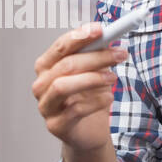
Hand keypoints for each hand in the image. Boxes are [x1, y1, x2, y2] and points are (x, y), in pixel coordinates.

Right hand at [31, 22, 127, 152]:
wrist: (89, 131)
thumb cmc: (88, 97)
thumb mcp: (94, 72)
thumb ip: (96, 54)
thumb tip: (110, 37)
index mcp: (46, 66)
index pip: (60, 46)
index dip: (80, 36)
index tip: (101, 30)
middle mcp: (41, 85)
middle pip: (65, 65)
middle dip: (96, 57)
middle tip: (120, 54)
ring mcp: (46, 106)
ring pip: (63, 86)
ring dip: (92, 78)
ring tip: (113, 77)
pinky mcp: (55, 125)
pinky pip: (75, 110)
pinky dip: (96, 101)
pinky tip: (108, 98)